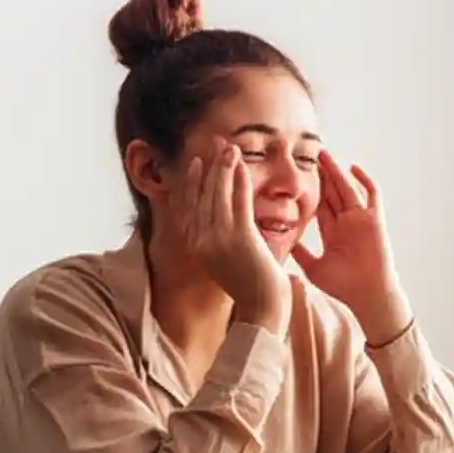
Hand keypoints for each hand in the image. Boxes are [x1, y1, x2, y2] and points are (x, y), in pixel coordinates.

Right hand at [179, 137, 291, 334]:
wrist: (263, 309)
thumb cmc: (252, 286)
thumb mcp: (228, 260)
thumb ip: (222, 240)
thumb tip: (228, 220)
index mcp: (197, 247)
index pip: (190, 207)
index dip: (192, 182)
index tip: (197, 162)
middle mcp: (202, 242)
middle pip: (202, 196)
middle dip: (209, 166)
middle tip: (214, 143)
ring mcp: (219, 240)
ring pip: (218, 195)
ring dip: (224, 168)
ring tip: (229, 147)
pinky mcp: (239, 239)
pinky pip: (238, 203)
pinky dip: (238, 181)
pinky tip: (240, 166)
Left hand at [293, 151, 412, 345]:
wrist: (367, 296)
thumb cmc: (343, 287)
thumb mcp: (313, 268)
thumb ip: (300, 253)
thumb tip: (280, 243)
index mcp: (333, 233)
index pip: (319, 205)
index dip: (309, 190)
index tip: (294, 176)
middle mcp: (346, 223)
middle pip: (332, 193)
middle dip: (321, 175)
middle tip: (306, 155)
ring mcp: (361, 220)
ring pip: (347, 189)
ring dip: (336, 172)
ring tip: (323, 154)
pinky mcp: (375, 220)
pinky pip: (372, 195)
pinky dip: (364, 180)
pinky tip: (352, 168)